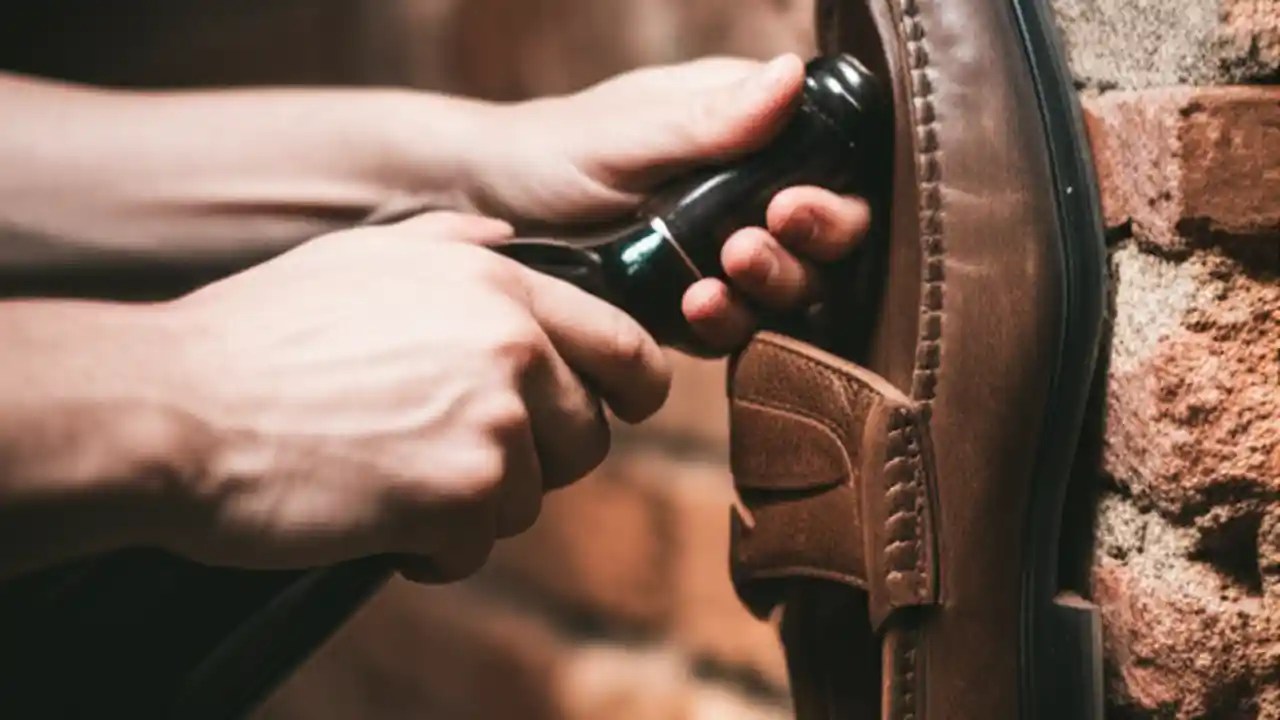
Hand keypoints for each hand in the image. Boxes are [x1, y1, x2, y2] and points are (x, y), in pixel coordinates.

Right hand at [159, 213, 670, 581]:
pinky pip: (477, 546)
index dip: (632, 392)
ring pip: (530, 498)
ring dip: (471, 504)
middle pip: (585, 436)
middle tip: (457, 460)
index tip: (612, 413)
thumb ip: (452, 244)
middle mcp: (512, 345)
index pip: (625, 348)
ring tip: (393, 476)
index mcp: (499, 284)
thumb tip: (507, 238)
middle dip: (535, 461)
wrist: (179, 405)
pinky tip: (375, 513)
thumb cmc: (260, 334)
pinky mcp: (461, 493)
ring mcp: (493, 420)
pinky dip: (432, 548)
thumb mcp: (361, 255)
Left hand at [470, 54, 871, 349]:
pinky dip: (725, 324)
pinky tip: (693, 311)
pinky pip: (737, 325)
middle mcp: (749, 191)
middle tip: (749, 250)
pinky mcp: (697, 301)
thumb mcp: (628, 131)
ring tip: (714, 284)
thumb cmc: (554, 150)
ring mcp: (725, 250)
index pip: (833, 164)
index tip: (792, 209)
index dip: (832, 198)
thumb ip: (709, 120)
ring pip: (790, 288)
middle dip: (804, 253)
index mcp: (748, 130)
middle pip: (826, 238)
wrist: (488, 214)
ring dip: (766, 292)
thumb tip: (792, 74)